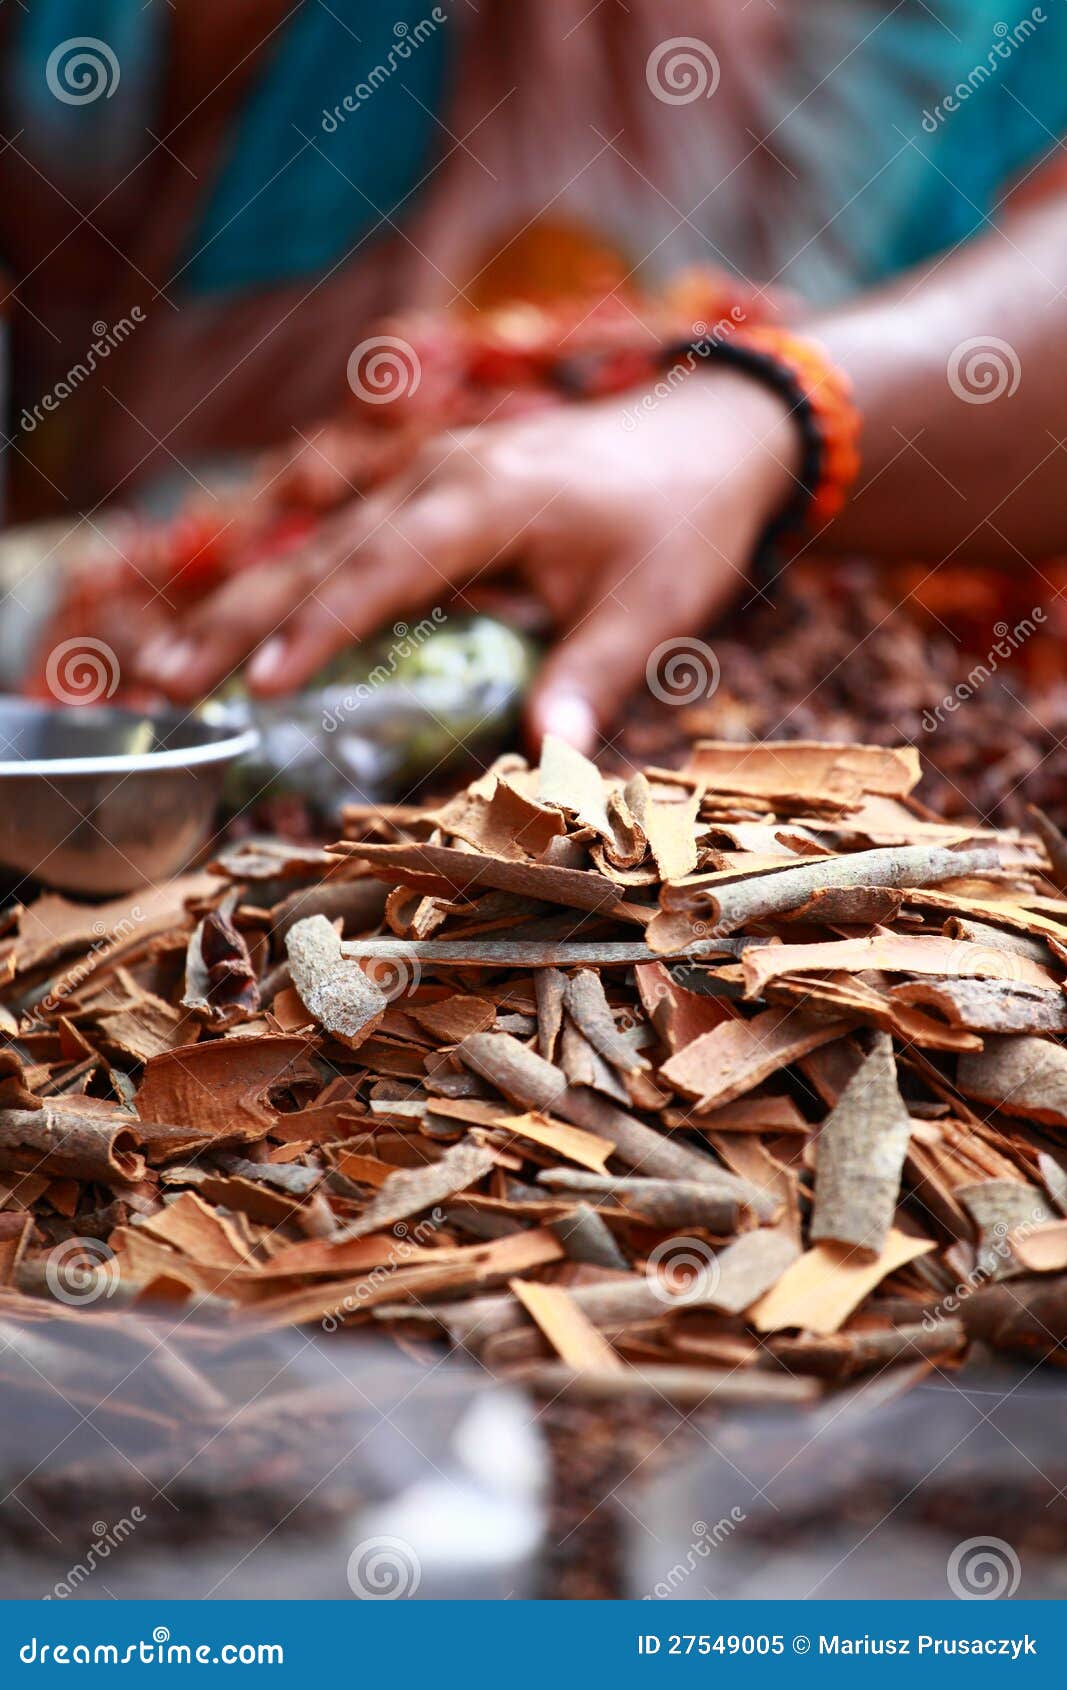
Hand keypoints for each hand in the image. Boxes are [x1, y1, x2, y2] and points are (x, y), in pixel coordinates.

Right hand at [140, 371, 799, 753]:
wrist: (709, 432)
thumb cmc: (681, 519)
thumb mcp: (654, 604)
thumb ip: (594, 676)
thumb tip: (550, 761)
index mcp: (486, 499)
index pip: (382, 570)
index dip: (319, 630)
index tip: (261, 687)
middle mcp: (440, 478)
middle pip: (322, 554)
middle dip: (239, 621)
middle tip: (167, 685)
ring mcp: (431, 478)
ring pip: (319, 544)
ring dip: (247, 605)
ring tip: (173, 668)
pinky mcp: (433, 491)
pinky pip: (348, 539)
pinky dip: (295, 587)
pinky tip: (248, 630)